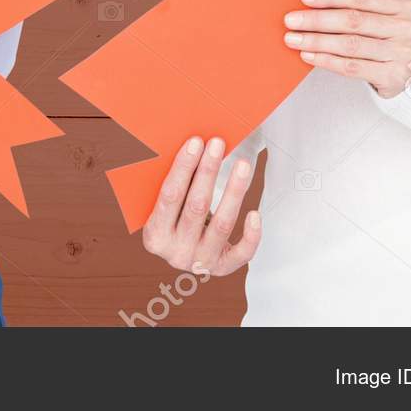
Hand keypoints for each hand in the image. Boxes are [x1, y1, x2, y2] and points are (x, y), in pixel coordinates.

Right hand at [140, 135, 260, 276]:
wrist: (182, 255)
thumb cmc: (174, 222)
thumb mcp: (163, 210)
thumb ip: (173, 186)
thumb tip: (192, 145)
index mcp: (155, 236)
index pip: (170, 196)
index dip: (183, 167)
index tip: (195, 142)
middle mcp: (177, 253)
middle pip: (196, 206)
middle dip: (208, 171)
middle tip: (217, 145)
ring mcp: (201, 262)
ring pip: (222, 224)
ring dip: (234, 191)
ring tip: (242, 165)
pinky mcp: (223, 268)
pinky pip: (242, 253)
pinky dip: (251, 234)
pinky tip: (255, 213)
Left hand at [284, 0, 410, 98]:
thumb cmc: (389, 38)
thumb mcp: (383, 17)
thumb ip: (358, 8)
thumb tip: (311, 1)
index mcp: (405, 6)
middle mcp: (408, 29)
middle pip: (353, 21)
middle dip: (317, 20)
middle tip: (291, 20)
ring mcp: (404, 55)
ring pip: (350, 45)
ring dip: (317, 41)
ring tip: (294, 39)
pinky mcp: (394, 77)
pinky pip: (353, 67)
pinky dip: (327, 60)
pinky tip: (309, 55)